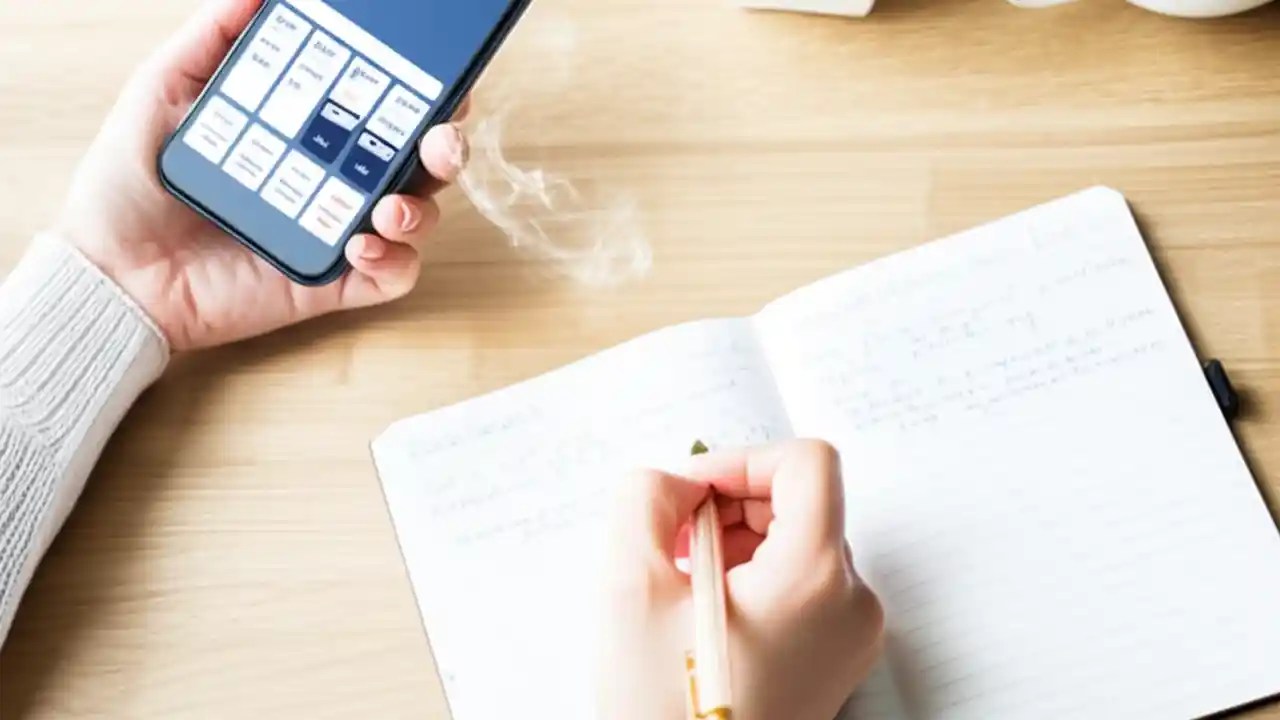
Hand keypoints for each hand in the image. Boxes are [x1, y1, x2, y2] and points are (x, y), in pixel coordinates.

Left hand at [53, 0, 469, 350]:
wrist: (111, 270)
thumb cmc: (131, 184)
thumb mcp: (166, 90)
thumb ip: (214, 37)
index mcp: (309, 131)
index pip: (382, 107)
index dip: (421, 91)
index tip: (436, 75)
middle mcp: (335, 180)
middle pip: (418, 159)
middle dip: (447, 146)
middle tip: (439, 141)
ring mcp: (338, 232)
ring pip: (418, 215)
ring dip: (420, 206)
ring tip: (389, 206)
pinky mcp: (332, 284)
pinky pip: (392, 275)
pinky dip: (392, 259)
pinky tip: (361, 243)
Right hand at [597, 440, 883, 719]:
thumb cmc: (665, 712)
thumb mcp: (630, 586)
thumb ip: (645, 498)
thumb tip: (673, 478)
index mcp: (815, 577)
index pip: (807, 463)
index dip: (742, 460)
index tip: (692, 492)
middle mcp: (851, 602)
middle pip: (801, 502)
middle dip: (729, 506)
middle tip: (673, 545)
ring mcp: (850, 636)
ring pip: (799, 543)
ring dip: (736, 542)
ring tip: (683, 585)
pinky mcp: (836, 659)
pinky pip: (802, 587)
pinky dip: (753, 578)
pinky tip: (704, 612)